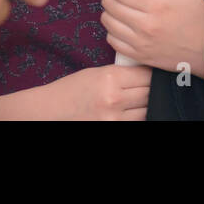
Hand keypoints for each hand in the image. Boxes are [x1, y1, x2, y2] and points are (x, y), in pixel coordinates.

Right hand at [38, 64, 152, 119]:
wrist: (52, 111)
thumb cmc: (72, 89)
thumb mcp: (97, 73)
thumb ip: (122, 73)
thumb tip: (147, 73)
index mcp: (110, 78)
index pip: (146, 75)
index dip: (151, 73)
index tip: (151, 73)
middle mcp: (114, 99)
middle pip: (150, 93)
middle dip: (150, 89)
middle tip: (146, 86)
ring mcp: (114, 119)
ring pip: (147, 111)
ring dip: (145, 105)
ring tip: (136, 100)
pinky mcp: (113, 130)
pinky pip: (136, 123)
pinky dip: (136, 117)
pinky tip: (129, 111)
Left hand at [101, 0, 203, 77]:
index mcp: (159, 5)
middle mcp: (147, 26)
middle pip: (110, 4)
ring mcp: (143, 43)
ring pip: (108, 23)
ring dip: (112, 11)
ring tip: (124, 5)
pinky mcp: (143, 57)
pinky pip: (114, 42)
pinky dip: (115, 31)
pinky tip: (126, 24)